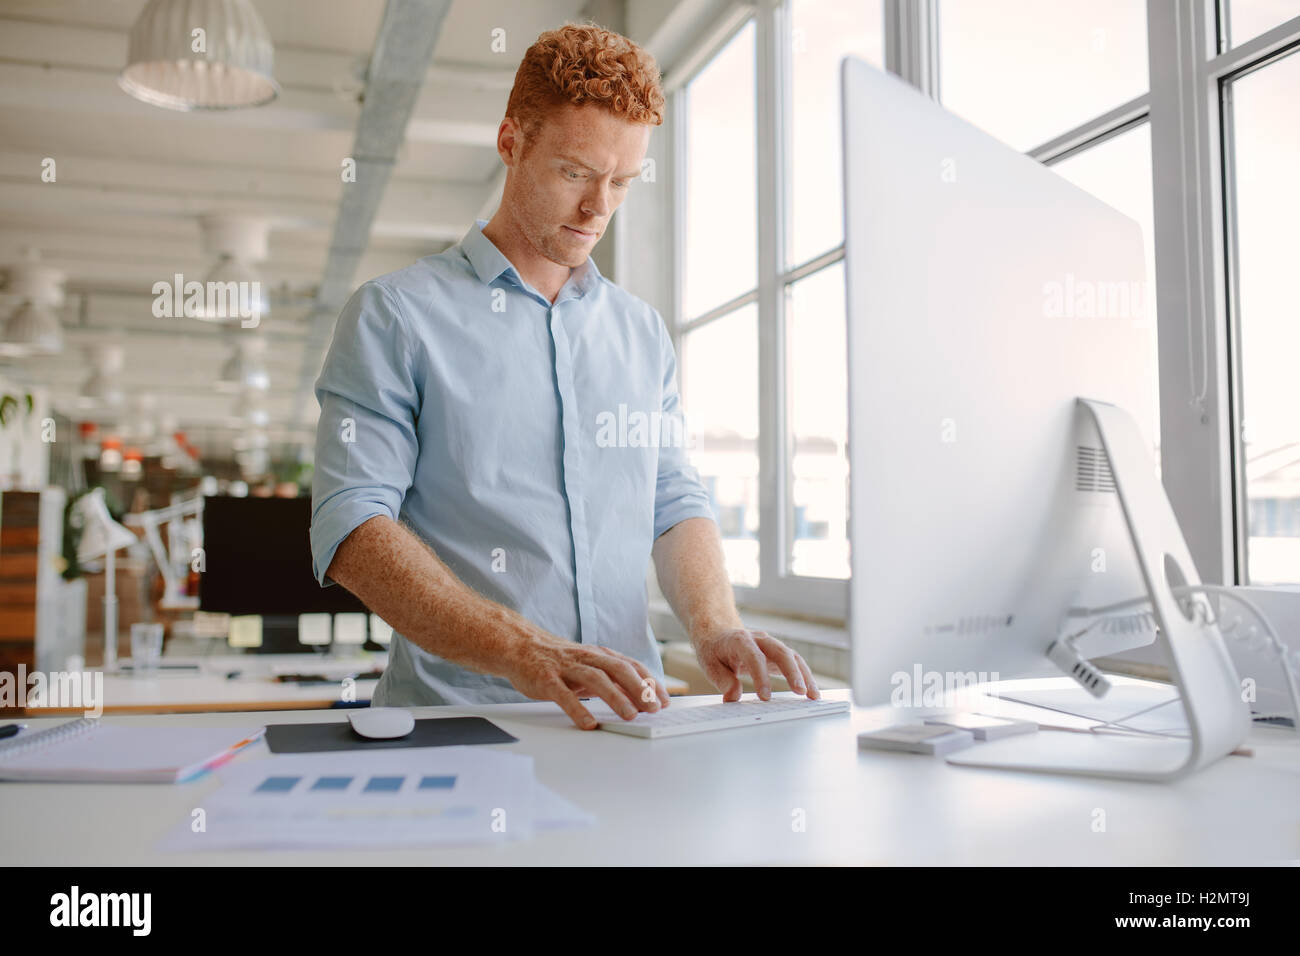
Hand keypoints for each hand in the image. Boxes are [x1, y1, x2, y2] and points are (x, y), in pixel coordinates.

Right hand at [504, 635, 670, 729]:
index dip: (650, 682)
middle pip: (618, 669)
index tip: (664, 700)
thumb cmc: (559, 661)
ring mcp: (567, 667)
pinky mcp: (547, 679)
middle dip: (638, 688)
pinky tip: (589, 723)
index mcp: (599, 654)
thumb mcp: (589, 667)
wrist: (520, 646)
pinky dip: (578, 709)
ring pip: (596, 679)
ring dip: (615, 697)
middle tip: (653, 708)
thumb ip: (611, 680)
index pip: (631, 665)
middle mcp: (587, 657)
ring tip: (629, 716)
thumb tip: (638, 699)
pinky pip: (564, 695)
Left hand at [692, 627, 819, 701]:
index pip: (754, 657)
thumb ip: (722, 680)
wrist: (718, 633)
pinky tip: (812, 692)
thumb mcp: (709, 664)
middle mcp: (759, 639)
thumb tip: (733, 697)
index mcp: (740, 640)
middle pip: (780, 652)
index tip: (765, 697)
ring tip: (813, 695)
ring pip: (792, 656)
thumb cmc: (714, 650)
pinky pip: (795, 662)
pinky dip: (804, 676)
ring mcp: (771, 645)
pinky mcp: (778, 653)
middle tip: (800, 692)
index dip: (761, 676)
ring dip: (804, 675)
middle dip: (792, 672)